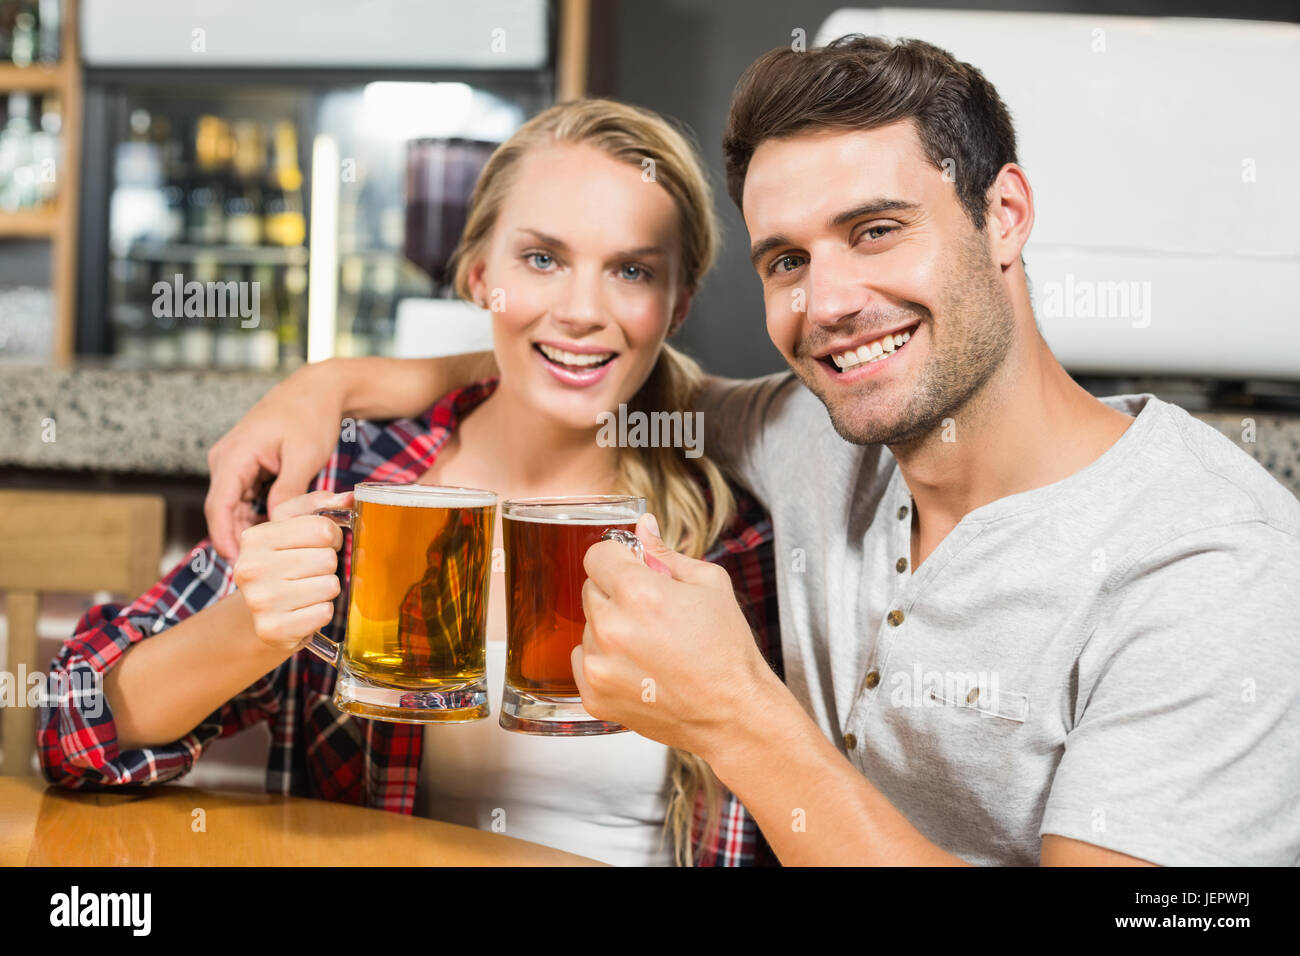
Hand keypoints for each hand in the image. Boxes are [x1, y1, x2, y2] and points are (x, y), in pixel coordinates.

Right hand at [205, 360, 347, 563]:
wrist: (318, 389)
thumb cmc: (311, 416)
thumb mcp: (303, 456)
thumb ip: (287, 492)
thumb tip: (277, 526)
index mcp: (233, 456)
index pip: (218, 506)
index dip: (224, 538)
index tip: (238, 564)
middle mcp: (226, 460)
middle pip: (224, 511)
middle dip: (239, 539)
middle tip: (260, 570)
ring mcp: (235, 463)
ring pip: (236, 507)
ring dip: (251, 528)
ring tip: (271, 556)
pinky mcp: (248, 466)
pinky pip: (248, 497)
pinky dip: (260, 515)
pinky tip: (278, 533)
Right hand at [232, 490, 352, 652]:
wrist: (259, 613)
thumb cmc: (283, 562)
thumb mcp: (293, 526)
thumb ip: (321, 505)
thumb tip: (349, 498)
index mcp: (254, 537)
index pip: (322, 529)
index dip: (331, 537)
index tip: (319, 545)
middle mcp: (251, 569)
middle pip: (327, 559)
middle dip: (328, 565)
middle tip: (311, 571)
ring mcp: (260, 602)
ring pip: (330, 586)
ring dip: (327, 589)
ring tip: (307, 590)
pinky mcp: (273, 630)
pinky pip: (324, 613)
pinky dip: (322, 612)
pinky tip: (304, 610)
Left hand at [574, 514, 778, 756]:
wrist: (733, 713)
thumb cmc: (727, 650)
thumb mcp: (709, 584)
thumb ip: (665, 553)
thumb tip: (642, 527)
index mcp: (639, 593)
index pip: (597, 555)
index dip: (618, 559)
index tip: (632, 570)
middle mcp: (612, 628)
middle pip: (591, 589)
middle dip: (617, 594)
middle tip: (653, 614)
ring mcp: (599, 666)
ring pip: (588, 626)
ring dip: (611, 629)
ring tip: (651, 647)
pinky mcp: (594, 696)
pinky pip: (582, 661)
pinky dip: (604, 661)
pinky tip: (639, 669)